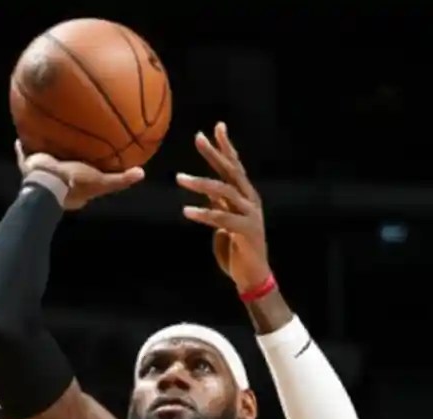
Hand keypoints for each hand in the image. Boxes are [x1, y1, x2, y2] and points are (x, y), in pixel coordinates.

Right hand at [15, 140, 143, 210]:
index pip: (82, 180)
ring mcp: (41, 173)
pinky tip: (20, 137)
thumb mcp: (102, 183)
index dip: (87, 174)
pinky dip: (21, 147)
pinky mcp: (28, 165)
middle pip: (62, 168)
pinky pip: (23, 153)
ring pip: (43, 160)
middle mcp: (57, 181)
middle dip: (65, 160)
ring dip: (44, 152)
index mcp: (74, 189)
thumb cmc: (76, 184)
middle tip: (69, 147)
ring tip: (46, 138)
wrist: (49, 182)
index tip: (92, 164)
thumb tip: (142, 173)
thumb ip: (121, 179)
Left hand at [175, 122, 270, 291]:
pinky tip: (187, 211)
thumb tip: (207, 191)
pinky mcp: (247, 231)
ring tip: (179, 178)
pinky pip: (222, 219)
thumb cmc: (237, 249)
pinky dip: (204, 214)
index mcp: (245, 196)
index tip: (216, 127)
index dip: (226, 146)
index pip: (235, 166)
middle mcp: (250, 200)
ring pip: (225, 192)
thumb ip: (219, 205)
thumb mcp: (225, 222)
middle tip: (198, 137)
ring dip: (201, 183)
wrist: (252, 276)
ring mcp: (251, 215)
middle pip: (231, 171)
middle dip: (214, 153)